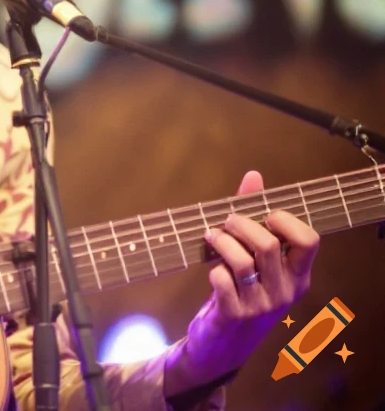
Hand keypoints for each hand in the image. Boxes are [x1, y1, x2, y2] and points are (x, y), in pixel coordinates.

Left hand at [165, 170, 319, 394]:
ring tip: (211, 236)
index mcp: (298, 275)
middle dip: (240, 225)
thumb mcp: (256, 259)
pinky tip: (212, 270)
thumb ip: (254, 216)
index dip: (285, 220)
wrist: (224, 344)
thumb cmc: (242, 291)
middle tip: (226, 221)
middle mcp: (285, 291)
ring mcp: (261, 306)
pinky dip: (213, 269)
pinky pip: (221, 280)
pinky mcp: (234, 315)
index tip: (264, 215)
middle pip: (267, 245)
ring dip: (221, 241)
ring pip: (241, 261)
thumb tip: (254, 176)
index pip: (308, 240)